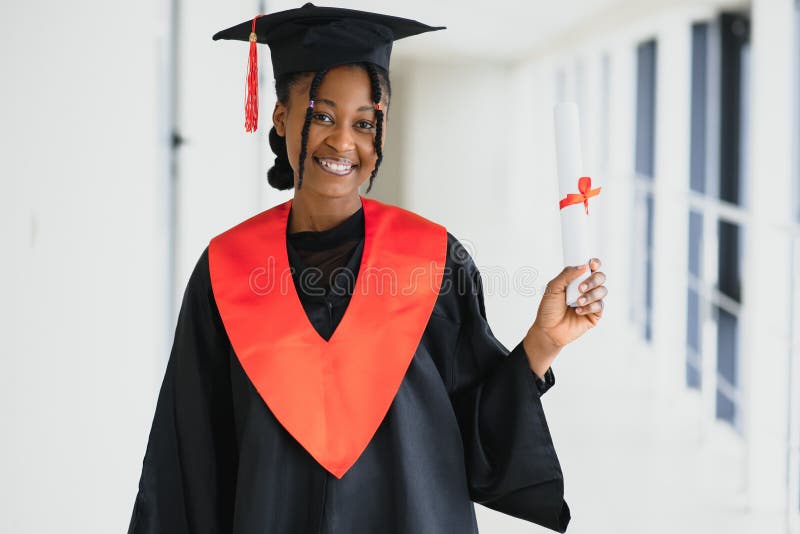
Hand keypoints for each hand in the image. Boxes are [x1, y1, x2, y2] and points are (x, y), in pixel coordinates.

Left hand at [523, 258, 606, 374]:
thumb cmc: (549, 309)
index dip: (595, 264)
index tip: (591, 264)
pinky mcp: (595, 314)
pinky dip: (589, 307)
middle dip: (593, 280)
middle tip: (580, 288)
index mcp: (576, 280)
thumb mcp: (553, 288)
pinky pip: (600, 306)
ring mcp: (592, 301)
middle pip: (600, 277)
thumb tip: (583, 266)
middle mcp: (586, 289)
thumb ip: (567, 275)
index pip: (591, 268)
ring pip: (602, 291)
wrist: (548, 330)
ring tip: (578, 302)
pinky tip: (578, 311)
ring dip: (590, 295)